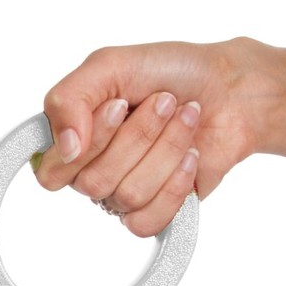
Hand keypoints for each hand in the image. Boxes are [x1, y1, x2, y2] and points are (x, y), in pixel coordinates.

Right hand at [33, 37, 277, 235]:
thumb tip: (64, 148)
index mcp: (72, 140)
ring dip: (166, 150)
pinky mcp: (153, 212)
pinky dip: (175, 185)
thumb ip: (68, 99)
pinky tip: (191, 157)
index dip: (87, 145)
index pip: (51, 172)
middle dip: (139, 135)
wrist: (234, 88)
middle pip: (93, 183)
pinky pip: (146, 220)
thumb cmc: (173, 72)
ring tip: (186, 118)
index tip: (118, 106)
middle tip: (165, 101)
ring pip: (126, 196)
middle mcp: (91, 171)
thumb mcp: (109, 65)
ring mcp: (121, 194)